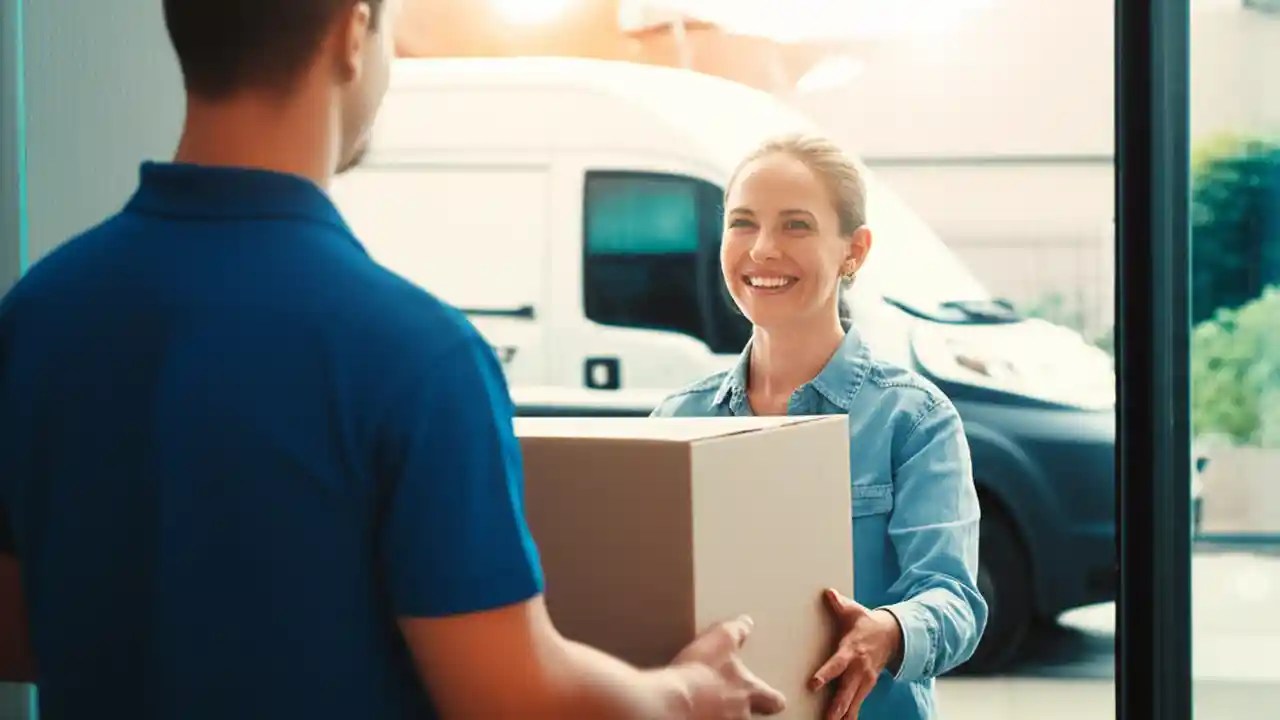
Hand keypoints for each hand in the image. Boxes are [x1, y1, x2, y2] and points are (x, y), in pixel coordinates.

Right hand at [672, 615, 786, 718]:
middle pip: (749, 714)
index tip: (774, 698)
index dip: (773, 698)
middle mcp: (740, 714)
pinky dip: (700, 716)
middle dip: (740, 707)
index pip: (774, 700)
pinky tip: (691, 709)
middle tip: (728, 698)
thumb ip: (737, 630)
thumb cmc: (702, 671)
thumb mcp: (721, 638)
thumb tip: (747, 622)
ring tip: (704, 703)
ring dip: (718, 713)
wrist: (674, 701)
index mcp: (749, 692)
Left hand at [809, 589, 902, 719]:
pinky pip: (857, 704)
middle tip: (827, 719)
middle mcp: (858, 668)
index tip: (813, 684)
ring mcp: (864, 679)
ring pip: (853, 702)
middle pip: (846, 691)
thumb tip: (828, 592)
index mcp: (851, 650)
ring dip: (843, 715)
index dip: (826, 674)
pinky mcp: (867, 686)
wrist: (893, 636)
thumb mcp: (854, 611)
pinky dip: (850, 716)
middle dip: (837, 707)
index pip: (837, 664)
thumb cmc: (866, 623)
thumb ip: (839, 604)